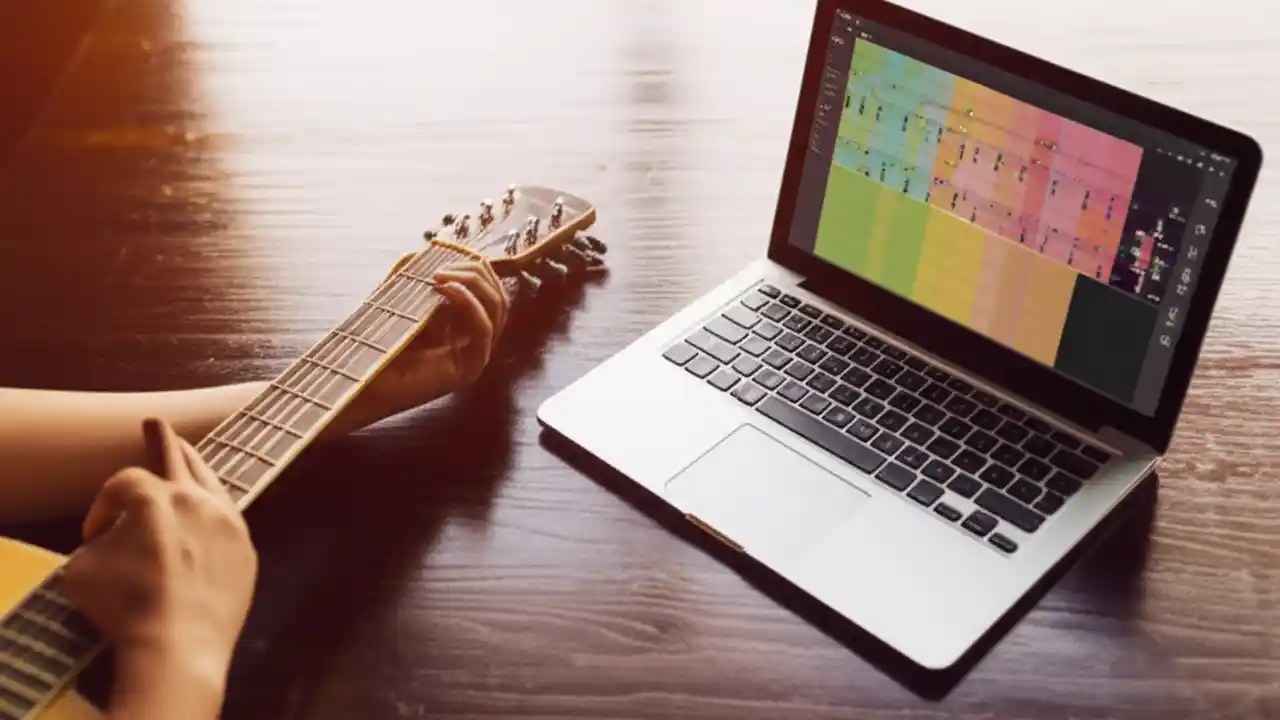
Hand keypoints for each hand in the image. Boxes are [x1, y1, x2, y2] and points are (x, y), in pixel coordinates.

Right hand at [63, 418, 256, 717]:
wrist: (179, 646)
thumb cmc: (124, 606)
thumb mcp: (83, 569)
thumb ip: (100, 541)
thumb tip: (116, 541)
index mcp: (153, 496)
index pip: (123, 484)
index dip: (102, 506)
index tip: (94, 534)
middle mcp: (196, 499)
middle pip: (178, 459)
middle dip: (162, 440)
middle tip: (156, 422)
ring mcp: (228, 522)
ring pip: (212, 482)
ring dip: (196, 466)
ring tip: (188, 452)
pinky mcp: (246, 549)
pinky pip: (230, 520)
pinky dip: (215, 512)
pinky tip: (214, 507)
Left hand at [333, 255, 507, 432]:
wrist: (358, 379)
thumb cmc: (374, 343)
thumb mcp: (394, 300)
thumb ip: (408, 276)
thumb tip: (422, 251)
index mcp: (461, 324)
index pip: (487, 288)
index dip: (472, 265)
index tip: (443, 254)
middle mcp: (473, 340)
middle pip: (497, 296)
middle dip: (475, 271)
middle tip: (443, 264)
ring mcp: (474, 356)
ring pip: (497, 310)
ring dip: (474, 283)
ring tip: (442, 274)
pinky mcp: (468, 370)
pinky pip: (483, 331)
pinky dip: (469, 304)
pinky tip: (445, 289)